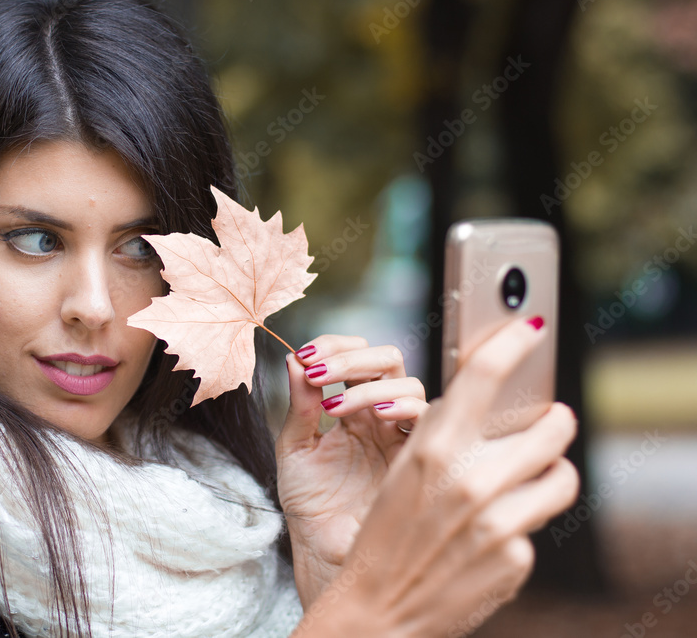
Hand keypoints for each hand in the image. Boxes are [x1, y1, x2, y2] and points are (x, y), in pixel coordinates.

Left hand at [276, 335, 428, 606]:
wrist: (325, 555)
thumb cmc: (310, 507)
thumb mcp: (295, 449)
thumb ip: (298, 406)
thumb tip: (292, 358)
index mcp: (351, 409)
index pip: (355, 357)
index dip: (334, 347)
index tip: (305, 356)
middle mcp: (381, 416)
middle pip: (387, 360)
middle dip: (352, 357)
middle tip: (319, 370)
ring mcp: (402, 434)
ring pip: (409, 383)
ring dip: (369, 384)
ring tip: (334, 408)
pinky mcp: (420, 456)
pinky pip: (428, 418)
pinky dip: (404, 406)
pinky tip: (377, 417)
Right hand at [292, 316, 579, 637]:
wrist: (377, 610)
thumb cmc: (379, 536)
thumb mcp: (398, 472)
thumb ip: (437, 435)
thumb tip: (470, 401)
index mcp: (432, 449)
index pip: (484, 375)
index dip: (513, 342)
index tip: (531, 329)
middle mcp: (472, 480)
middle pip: (551, 425)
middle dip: (557, 420)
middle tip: (553, 419)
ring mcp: (500, 522)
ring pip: (561, 475)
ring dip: (554, 470)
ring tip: (542, 474)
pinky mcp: (516, 559)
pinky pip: (536, 526)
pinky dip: (521, 526)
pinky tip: (491, 538)